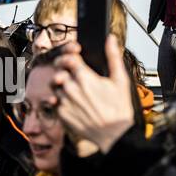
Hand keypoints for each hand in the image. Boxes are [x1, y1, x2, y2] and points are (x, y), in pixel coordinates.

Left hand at [51, 37, 134, 153]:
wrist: (114, 135)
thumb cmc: (119, 109)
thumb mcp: (121, 80)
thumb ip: (113, 57)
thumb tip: (110, 39)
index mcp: (85, 78)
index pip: (69, 57)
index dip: (70, 53)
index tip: (74, 55)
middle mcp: (71, 89)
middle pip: (58, 70)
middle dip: (63, 67)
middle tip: (69, 70)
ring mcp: (65, 102)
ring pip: (55, 86)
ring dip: (62, 85)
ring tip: (74, 89)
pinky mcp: (61, 114)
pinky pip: (54, 102)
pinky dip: (61, 100)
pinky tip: (73, 103)